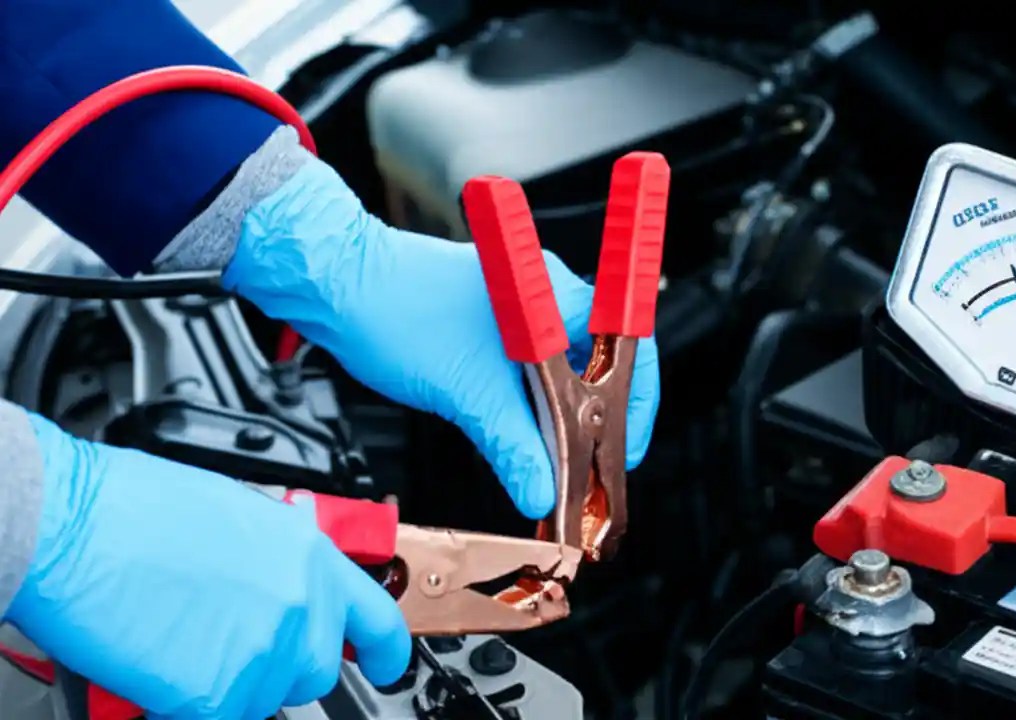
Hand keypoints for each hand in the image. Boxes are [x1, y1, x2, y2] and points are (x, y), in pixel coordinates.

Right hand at [5, 413, 409, 717]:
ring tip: (183, 637)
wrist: (73, 527)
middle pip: (316, 669)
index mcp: (310, 557)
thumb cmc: (136, 510)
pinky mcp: (221, 695)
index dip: (388, 650)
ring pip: (264, 695)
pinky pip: (219, 714)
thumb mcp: (240, 515)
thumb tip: (283, 582)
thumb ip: (279, 559)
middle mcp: (302, 607)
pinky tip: (162, 660)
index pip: (378, 619)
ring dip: (229, 681)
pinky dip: (187, 701)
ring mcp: (266, 654)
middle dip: (278, 664)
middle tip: (228, 641)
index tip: (387, 664)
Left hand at [222, 158, 659, 518]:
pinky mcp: (493, 331)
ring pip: (566, 379)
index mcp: (557, 294)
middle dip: (600, 425)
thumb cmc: (394, 307)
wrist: (333, 283)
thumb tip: (544, 492)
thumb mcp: (467, 392)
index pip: (629, 351)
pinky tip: (527, 444)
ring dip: (565, 424)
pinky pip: (533, 379)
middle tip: (592, 473)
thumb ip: (514, 447)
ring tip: (561, 468)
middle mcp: (547, 297)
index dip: (636, 407)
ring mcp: (521, 313)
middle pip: (601, 370)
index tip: (622, 452)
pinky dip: (536, 415)